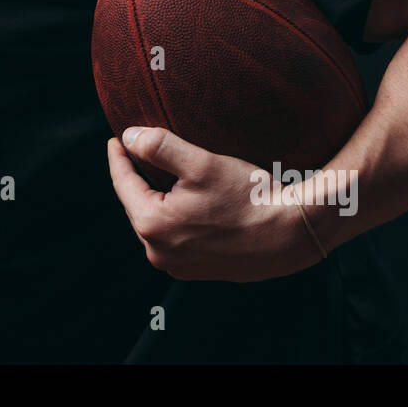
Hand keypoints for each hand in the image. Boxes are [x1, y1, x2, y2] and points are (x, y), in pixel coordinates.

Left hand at [107, 126, 323, 282]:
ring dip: (154, 199)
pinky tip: (183, 203)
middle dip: (136, 178)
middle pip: (137, 205)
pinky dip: (172, 217)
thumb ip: (159, 146)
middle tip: (134, 153)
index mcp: (153, 225)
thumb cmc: (249, 196)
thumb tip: (128, 137)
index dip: (118, 158)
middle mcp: (160, 253)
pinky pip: (173, 238)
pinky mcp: (197, 270)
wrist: (292, 233)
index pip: (124, 184)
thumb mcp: (201, 163)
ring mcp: (178, 266)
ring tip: (156, 176)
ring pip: (155, 223)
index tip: (115, 140)